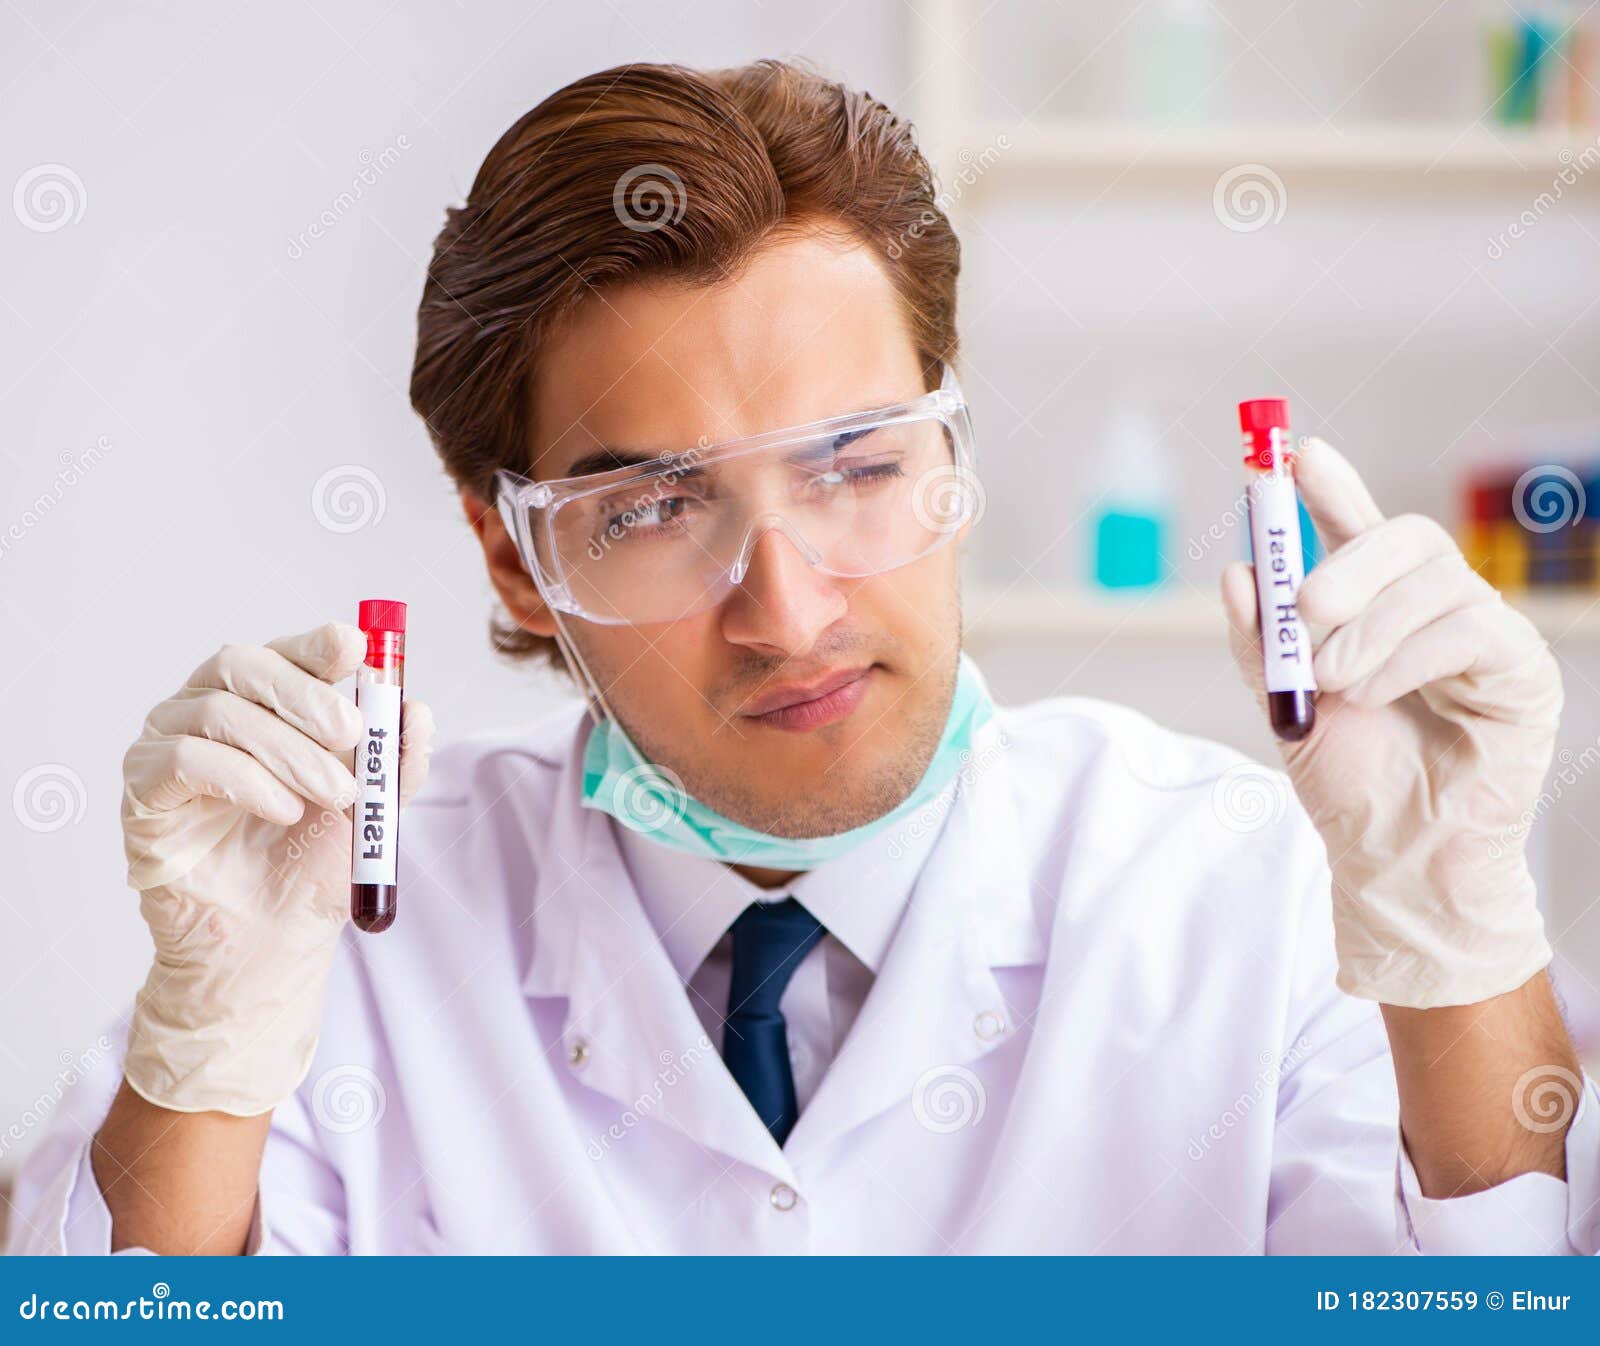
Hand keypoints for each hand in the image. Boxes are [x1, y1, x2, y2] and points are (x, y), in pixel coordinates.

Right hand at [121, 622, 434, 1114]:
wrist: (272, 947)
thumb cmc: (313, 869)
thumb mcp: (372, 813)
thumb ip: (394, 763)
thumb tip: (417, 711)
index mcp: (266, 704)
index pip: (285, 651)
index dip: (318, 644)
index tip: (358, 649)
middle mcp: (210, 710)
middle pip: (244, 665)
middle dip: (306, 695)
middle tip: (353, 735)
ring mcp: (169, 745)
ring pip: (218, 711)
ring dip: (287, 751)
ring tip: (331, 796)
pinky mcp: (143, 792)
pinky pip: (183, 759)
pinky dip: (244, 778)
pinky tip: (283, 811)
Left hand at [1222, 438, 1562, 1008]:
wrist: (1390, 854)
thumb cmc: (1346, 781)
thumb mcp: (1283, 704)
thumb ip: (1259, 640)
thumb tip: (1237, 571)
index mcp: (1378, 610)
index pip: (1361, 530)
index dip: (1332, 486)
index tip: (1293, 453)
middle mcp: (1436, 610)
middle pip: (1406, 538)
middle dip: (1347, 563)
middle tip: (1304, 611)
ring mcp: (1485, 636)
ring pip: (1435, 583)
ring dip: (1368, 630)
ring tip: (1334, 682)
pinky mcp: (1522, 673)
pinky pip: (1471, 629)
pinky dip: (1410, 657)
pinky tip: (1379, 694)